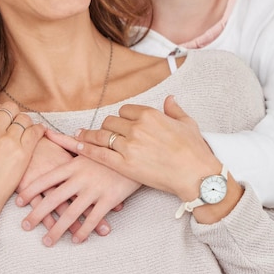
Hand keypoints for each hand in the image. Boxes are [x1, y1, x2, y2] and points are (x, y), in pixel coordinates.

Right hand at [0, 102, 43, 237]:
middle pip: (9, 109)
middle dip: (12, 114)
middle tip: (13, 123)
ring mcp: (8, 141)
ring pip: (24, 118)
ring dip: (25, 122)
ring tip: (25, 130)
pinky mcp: (23, 152)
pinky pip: (36, 131)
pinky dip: (39, 129)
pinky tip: (38, 132)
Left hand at [15, 136, 115, 240]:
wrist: (136, 154)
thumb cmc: (109, 151)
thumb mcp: (86, 144)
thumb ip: (64, 140)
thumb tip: (47, 131)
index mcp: (73, 165)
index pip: (47, 179)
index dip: (31, 190)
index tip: (18, 201)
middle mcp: (81, 178)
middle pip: (54, 199)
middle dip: (37, 214)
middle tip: (25, 226)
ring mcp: (95, 189)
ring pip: (72, 213)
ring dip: (58, 229)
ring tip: (47, 241)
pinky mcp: (109, 199)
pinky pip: (93, 218)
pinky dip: (83, 231)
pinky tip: (76, 240)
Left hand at [47, 96, 221, 201]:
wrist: (195, 175)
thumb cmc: (194, 150)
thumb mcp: (187, 124)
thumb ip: (174, 110)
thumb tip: (170, 99)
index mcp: (150, 115)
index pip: (126, 110)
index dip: (122, 117)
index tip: (121, 122)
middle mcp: (137, 127)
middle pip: (111, 121)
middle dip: (107, 126)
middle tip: (104, 132)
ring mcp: (129, 146)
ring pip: (102, 135)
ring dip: (90, 135)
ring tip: (80, 135)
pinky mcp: (124, 164)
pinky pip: (99, 153)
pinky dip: (86, 149)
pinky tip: (78, 146)